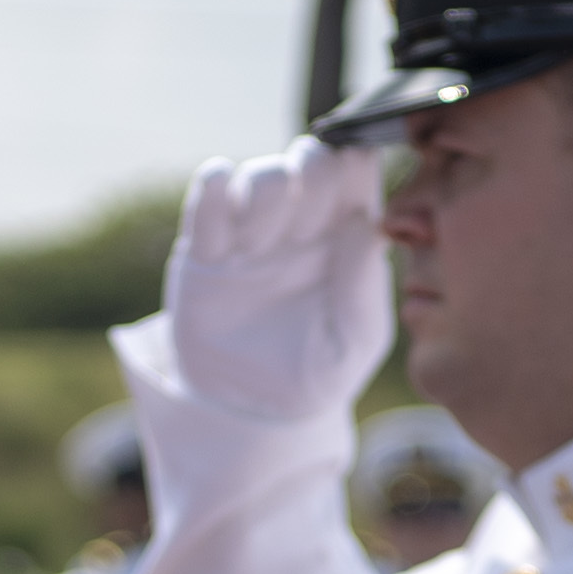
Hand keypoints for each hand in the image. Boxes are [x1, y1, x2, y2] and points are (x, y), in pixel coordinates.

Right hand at [157, 134, 390, 423]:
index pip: (357, 178)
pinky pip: (208, 196)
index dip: (356, 164)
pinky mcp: (206, 247)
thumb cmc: (316, 375)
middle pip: (312, 162)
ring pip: (262, 174)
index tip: (354, 176)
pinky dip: (214, 187)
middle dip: (313, 172)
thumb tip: (366, 223)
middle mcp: (302, 228)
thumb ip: (365, 286)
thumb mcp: (355, 342)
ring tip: (262, 244)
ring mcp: (252, 234)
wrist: (251, 411)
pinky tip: (221, 204)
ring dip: (266, 191)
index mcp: (346, 242)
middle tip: (308, 214)